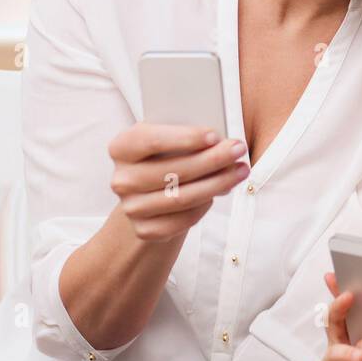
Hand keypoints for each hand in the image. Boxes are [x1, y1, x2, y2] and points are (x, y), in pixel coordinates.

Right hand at [107, 122, 250, 241]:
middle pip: (173, 171)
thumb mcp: (170, 134)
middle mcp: (121, 179)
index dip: (184, 138)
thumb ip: (186, 131)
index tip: (215, 135)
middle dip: (212, 160)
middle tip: (239, 149)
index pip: (151, 140)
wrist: (152, 191)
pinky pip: (183, 220)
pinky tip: (220, 191)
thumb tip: (219, 140)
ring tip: (240, 170)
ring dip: (218, 183)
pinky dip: (205, 205)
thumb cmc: (167, 153)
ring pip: (182, 197)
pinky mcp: (145, 230)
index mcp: (122, 147)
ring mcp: (131, 207)